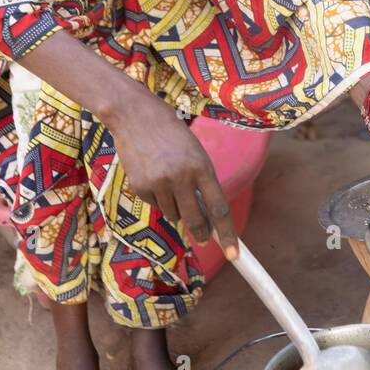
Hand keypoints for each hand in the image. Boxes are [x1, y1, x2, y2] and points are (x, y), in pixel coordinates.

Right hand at [110, 93, 237, 257]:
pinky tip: (152, 174)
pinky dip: (156, 197)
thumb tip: (206, 215)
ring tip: (169, 180)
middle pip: (196, 220)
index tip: (234, 254)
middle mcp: (181, 177)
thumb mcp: (195, 152)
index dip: (228, 234)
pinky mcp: (140, 186)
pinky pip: (154, 204)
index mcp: (202, 166)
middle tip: (204, 240)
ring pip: (173, 213)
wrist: (135, 116)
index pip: (219, 208)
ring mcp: (159, 183)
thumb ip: (202, 181)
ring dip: (175, 207)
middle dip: (201, 233)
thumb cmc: (171, 133)